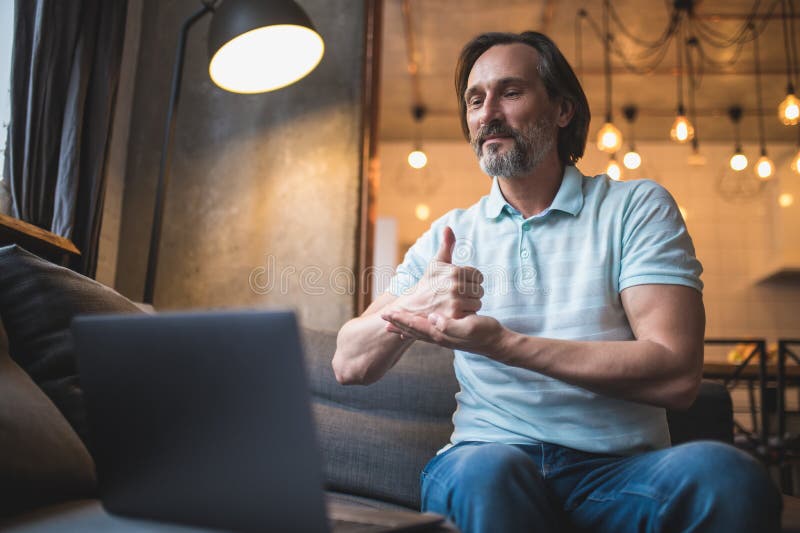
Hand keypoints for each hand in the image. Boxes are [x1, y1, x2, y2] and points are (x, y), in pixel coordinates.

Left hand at [381, 308, 506, 356]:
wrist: (497, 343)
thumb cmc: (485, 333)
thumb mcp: (469, 326)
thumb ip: (450, 325)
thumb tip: (433, 319)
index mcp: (442, 334)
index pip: (416, 326)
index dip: (401, 319)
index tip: (387, 313)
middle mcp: (440, 337)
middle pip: (413, 330)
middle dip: (398, 323)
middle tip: (382, 316)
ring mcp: (444, 338)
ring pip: (418, 332)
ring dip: (404, 327)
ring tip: (392, 323)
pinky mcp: (449, 336)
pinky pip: (427, 332)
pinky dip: (417, 329)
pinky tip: (415, 328)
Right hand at [383, 225, 485, 336]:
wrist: (412, 307)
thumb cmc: (428, 283)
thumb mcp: (436, 263)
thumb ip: (446, 245)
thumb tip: (448, 227)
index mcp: (454, 271)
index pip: (478, 276)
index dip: (469, 280)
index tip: (457, 284)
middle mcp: (455, 285)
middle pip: (480, 290)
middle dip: (470, 293)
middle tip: (454, 295)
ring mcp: (455, 301)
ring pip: (478, 302)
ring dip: (469, 304)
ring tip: (454, 303)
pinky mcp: (455, 316)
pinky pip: (473, 313)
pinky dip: (466, 314)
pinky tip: (454, 312)